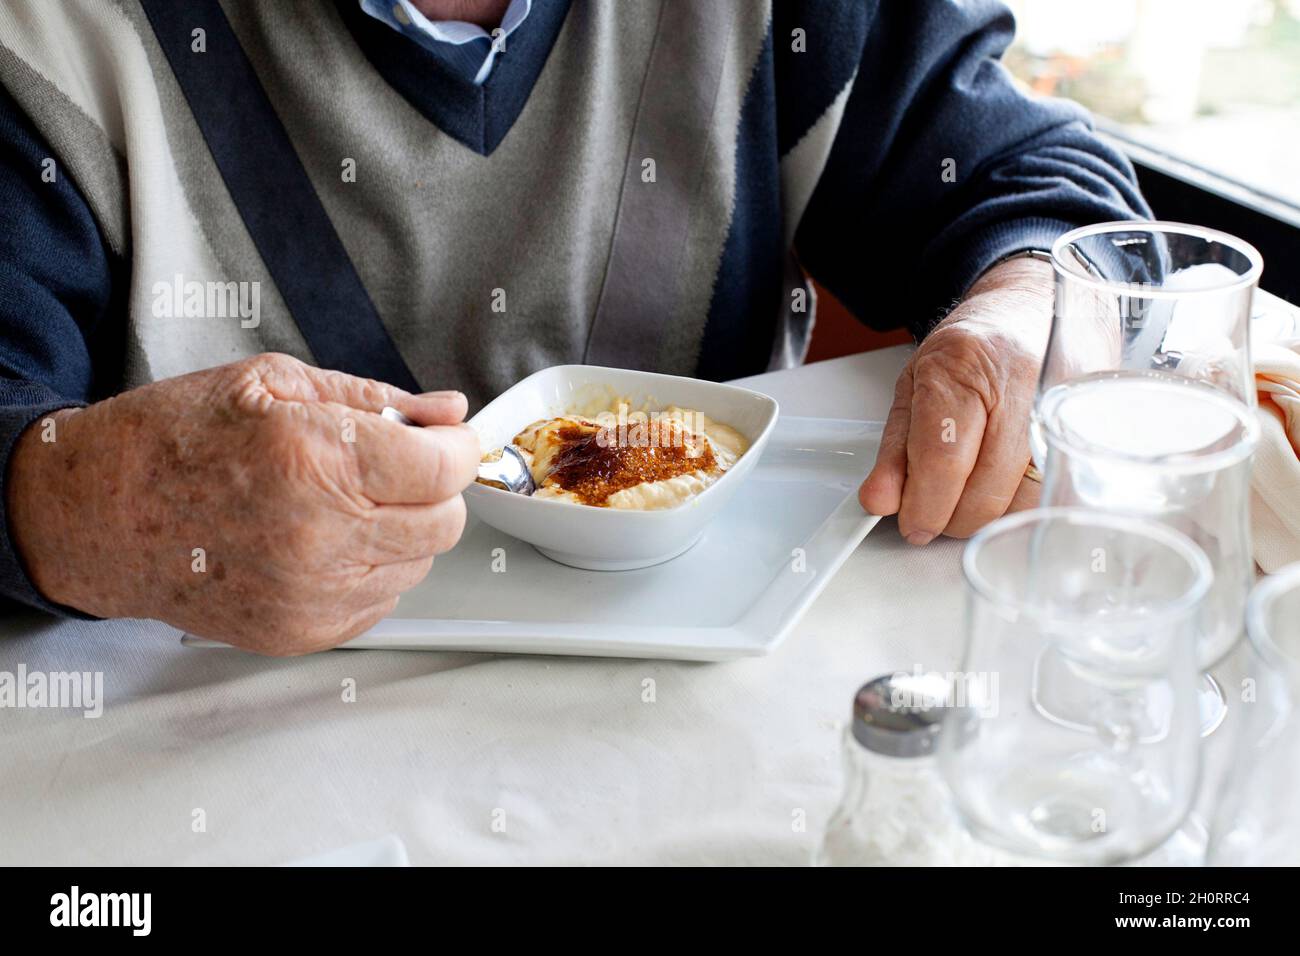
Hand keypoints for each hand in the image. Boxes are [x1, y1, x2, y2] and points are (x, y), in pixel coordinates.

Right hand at [6, 353, 478, 654]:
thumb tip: (447, 411)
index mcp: (315, 460)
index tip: (446, 439)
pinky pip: (382, 601)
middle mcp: (319, 536)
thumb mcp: (275, 383)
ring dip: (401, 531)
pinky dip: (370, 569)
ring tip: (340, 501)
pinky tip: (323, 540)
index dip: (456, 448)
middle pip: (445, 524)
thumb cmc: (175, 441)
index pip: (444, 469)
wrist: (102, 512)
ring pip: (418, 564)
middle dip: (433, 489)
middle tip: (394, 466)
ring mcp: (310, 594)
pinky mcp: (301, 632)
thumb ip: (377, 399)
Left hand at [859, 257, 1051, 542]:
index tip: (912, 524)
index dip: (923, 505)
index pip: (943, 459)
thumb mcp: (915, 387)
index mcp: (962, 369)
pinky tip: (1001, 485)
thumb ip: (894, 450)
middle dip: (950, 517)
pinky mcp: (1086, 432)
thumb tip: (879, 501)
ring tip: (966, 490)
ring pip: (1019, 503)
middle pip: (983, 491)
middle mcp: (1019, 388)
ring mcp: (1061, 412)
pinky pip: (1049, 495)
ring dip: (984, 516)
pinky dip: (1018, 506)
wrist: (1037, 310)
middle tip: (935, 508)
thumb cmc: (972, 349)